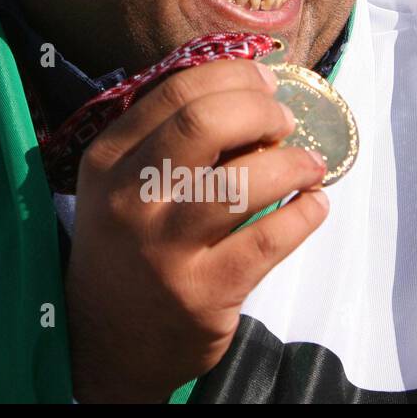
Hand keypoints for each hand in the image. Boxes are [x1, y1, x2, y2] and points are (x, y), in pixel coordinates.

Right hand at [65, 58, 328, 402]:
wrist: (103, 342)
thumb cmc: (124, 248)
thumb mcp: (119, 187)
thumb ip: (163, 140)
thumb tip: (244, 92)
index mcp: (107, 160)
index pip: (173, 92)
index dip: (232, 75)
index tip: (264, 82)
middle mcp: (129, 198)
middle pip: (205, 124)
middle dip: (261, 111)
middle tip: (285, 122)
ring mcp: (164, 247)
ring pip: (241, 182)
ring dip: (292, 163)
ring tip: (308, 166)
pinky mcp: (203, 292)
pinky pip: (268, 239)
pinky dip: (304, 214)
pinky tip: (313, 206)